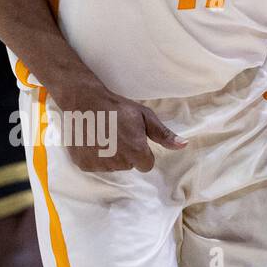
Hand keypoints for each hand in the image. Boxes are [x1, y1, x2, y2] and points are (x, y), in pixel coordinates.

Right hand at [49, 77, 186, 172]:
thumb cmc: (116, 107)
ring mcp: (99, 164)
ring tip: (102, 135)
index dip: (140, 150)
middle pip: (128, 165)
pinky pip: (95, 166)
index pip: (146, 164)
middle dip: (124, 153)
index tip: (131, 137)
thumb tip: (183, 145)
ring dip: (109, 155)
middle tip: (115, 133)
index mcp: (136, 152)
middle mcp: (118, 162)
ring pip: (111, 166)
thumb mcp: (143, 116)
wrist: (82, 100)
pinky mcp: (83, 164)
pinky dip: (94, 156)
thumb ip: (163, 134)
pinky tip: (91, 140)